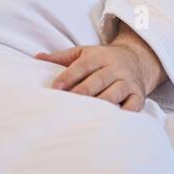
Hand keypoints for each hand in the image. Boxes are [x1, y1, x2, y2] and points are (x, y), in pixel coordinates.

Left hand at [35, 25, 163, 111]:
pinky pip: (134, 104)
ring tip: (87, 114)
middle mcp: (115, 68)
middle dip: (84, 91)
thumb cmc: (103, 59)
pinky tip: (115, 120)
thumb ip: (61, 57)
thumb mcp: (84, 52)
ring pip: (115, 92)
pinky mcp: (138, 95)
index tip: (56, 88)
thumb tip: (36, 57)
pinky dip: (126, 112)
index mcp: (99, 56)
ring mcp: (127, 82)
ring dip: (102, 102)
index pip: (83, 66)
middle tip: (69, 103)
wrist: (137, 58)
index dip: (69, 76)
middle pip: (98, 79)